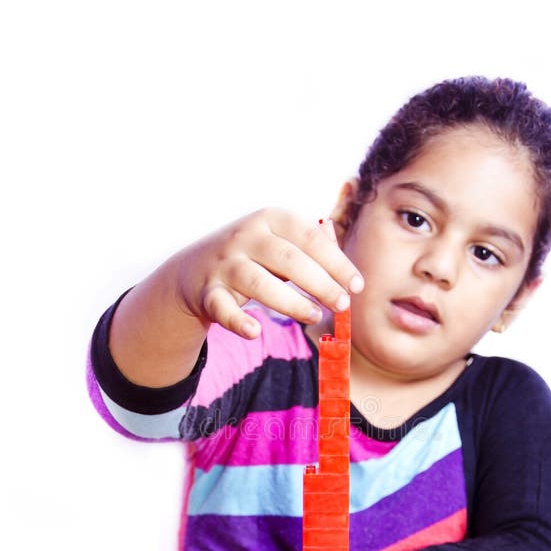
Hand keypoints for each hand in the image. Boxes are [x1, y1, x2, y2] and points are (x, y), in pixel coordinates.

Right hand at [172, 209, 363, 338]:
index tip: (357, 285)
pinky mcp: (207, 293)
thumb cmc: (253, 257)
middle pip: (289, 260)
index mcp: (270, 219)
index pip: (309, 238)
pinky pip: (223, 308)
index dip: (337, 263)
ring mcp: (224, 264)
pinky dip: (238, 321)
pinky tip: (255, 331)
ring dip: (291, 303)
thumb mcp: (280, 242)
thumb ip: (313, 249)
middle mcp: (245, 237)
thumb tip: (347, 268)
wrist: (193, 269)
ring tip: (315, 316)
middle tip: (342, 305)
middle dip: (321, 284)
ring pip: (260, 284)